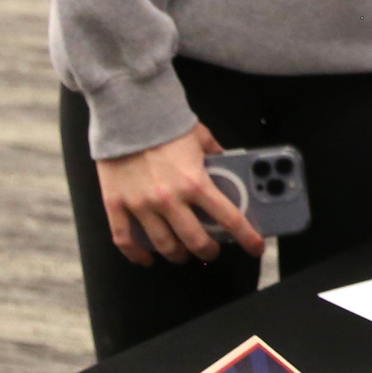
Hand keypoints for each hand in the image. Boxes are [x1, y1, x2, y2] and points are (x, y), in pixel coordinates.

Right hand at [98, 123, 261, 266]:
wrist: (128, 113)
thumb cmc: (166, 125)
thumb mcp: (202, 138)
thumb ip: (217, 155)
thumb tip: (230, 163)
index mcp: (196, 183)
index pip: (230, 218)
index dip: (247, 237)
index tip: (255, 248)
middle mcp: (170, 199)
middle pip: (195, 240)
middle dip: (208, 250)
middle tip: (211, 250)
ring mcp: (141, 205)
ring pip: (163, 245)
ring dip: (177, 255)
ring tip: (182, 254)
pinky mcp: (116, 204)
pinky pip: (125, 239)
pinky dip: (136, 255)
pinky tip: (147, 259)